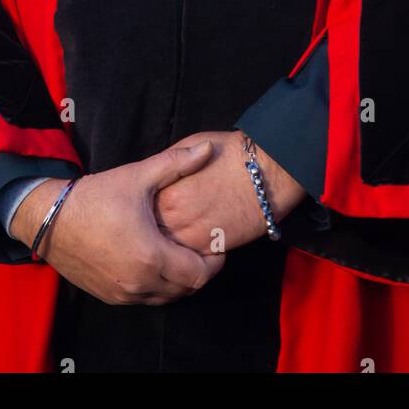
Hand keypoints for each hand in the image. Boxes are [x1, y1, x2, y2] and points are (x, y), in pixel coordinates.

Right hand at [10, 142, 224, 306]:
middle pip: (184, 290)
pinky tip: (154, 263)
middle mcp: (139, 283)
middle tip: (201, 250)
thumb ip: (177, 163)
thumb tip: (208, 148)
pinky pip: (143, 299)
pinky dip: (156, 286)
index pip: (199, 275)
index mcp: (151, 256)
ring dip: (177, 282)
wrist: (49, 219)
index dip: (214, 263)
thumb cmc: (95, 197)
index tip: (217, 247)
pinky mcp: (108, 296)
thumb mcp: (138, 176)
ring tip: (180, 255)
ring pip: (164, 298)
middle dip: (198, 272)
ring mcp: (122, 293)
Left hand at [154, 130, 306, 253]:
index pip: (141, 213)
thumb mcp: (188, 148)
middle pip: (151, 236)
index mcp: (164, 195)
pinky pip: (192, 260)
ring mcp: (194, 238)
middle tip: (153, 228)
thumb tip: (154, 180)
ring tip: (174, 235)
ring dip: (169, 246)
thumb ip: (166, 168)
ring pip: (170, 253)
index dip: (142, 212)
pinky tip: (193, 243)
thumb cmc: (229, 153)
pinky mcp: (213, 249)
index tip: (144, 209)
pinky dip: (189, 255)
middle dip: (151, 232)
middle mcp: (174, 220)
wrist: (266, 170)